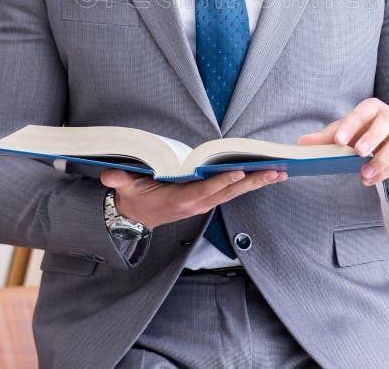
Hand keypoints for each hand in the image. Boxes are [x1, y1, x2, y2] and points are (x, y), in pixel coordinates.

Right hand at [99, 168, 287, 229]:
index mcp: (179, 200)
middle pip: (228, 193)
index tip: (239, 172)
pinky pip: (231, 193)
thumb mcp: (125, 189)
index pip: (204, 190)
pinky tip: (264, 176)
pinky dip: (248, 184)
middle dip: (251, 182)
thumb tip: (110, 175)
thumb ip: (120, 181)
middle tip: (274, 172)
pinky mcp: (206, 201)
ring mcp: (203, 204)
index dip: (221, 182)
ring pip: (234, 193)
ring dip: (256, 183)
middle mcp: (195, 203)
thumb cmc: (133, 198)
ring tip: (278, 173)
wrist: (135, 218)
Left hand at [297, 98, 388, 192]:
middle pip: (384, 123)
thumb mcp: (345, 130)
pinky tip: (369, 180)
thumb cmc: (364, 130)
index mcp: (371, 107)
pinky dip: (384, 173)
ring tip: (363, 174)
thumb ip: (325, 137)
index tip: (339, 141)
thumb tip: (301, 144)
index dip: (350, 125)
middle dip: (372, 138)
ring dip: (380, 161)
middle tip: (358, 152)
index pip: (361, 113)